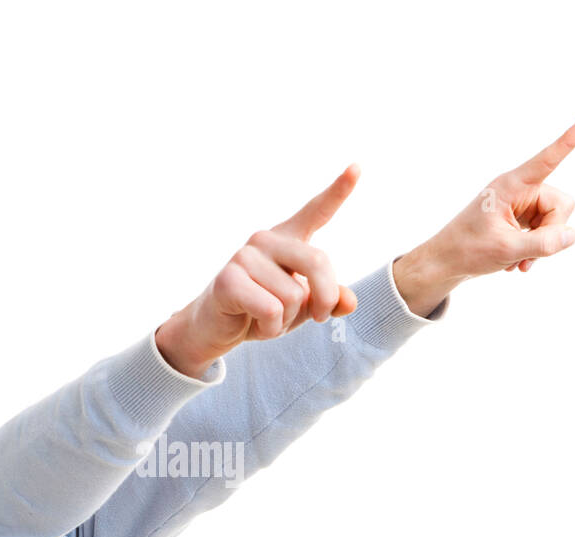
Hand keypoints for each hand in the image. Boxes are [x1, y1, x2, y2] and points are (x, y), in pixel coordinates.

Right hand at [156, 166, 360, 376]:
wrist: (218, 330)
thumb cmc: (262, 313)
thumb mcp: (302, 307)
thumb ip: (329, 301)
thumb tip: (350, 302)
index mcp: (287, 239)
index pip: (315, 212)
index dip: (338, 191)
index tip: (357, 168)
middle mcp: (266, 239)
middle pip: (317, 262)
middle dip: (325, 298)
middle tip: (319, 316)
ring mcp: (245, 256)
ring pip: (293, 296)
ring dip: (287, 320)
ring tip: (267, 318)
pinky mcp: (229, 279)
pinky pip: (271, 310)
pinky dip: (270, 328)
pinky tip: (254, 324)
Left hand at [427, 114, 574, 280]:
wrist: (446, 263)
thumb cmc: (468, 251)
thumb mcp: (506, 250)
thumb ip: (542, 243)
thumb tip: (572, 235)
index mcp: (511, 186)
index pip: (546, 160)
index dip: (569, 140)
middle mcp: (520, 190)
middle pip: (561, 205)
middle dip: (551, 233)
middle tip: (527, 255)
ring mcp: (522, 204)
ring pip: (556, 221)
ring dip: (542, 245)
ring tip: (518, 261)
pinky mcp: (522, 218)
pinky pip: (546, 231)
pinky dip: (535, 249)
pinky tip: (517, 262)